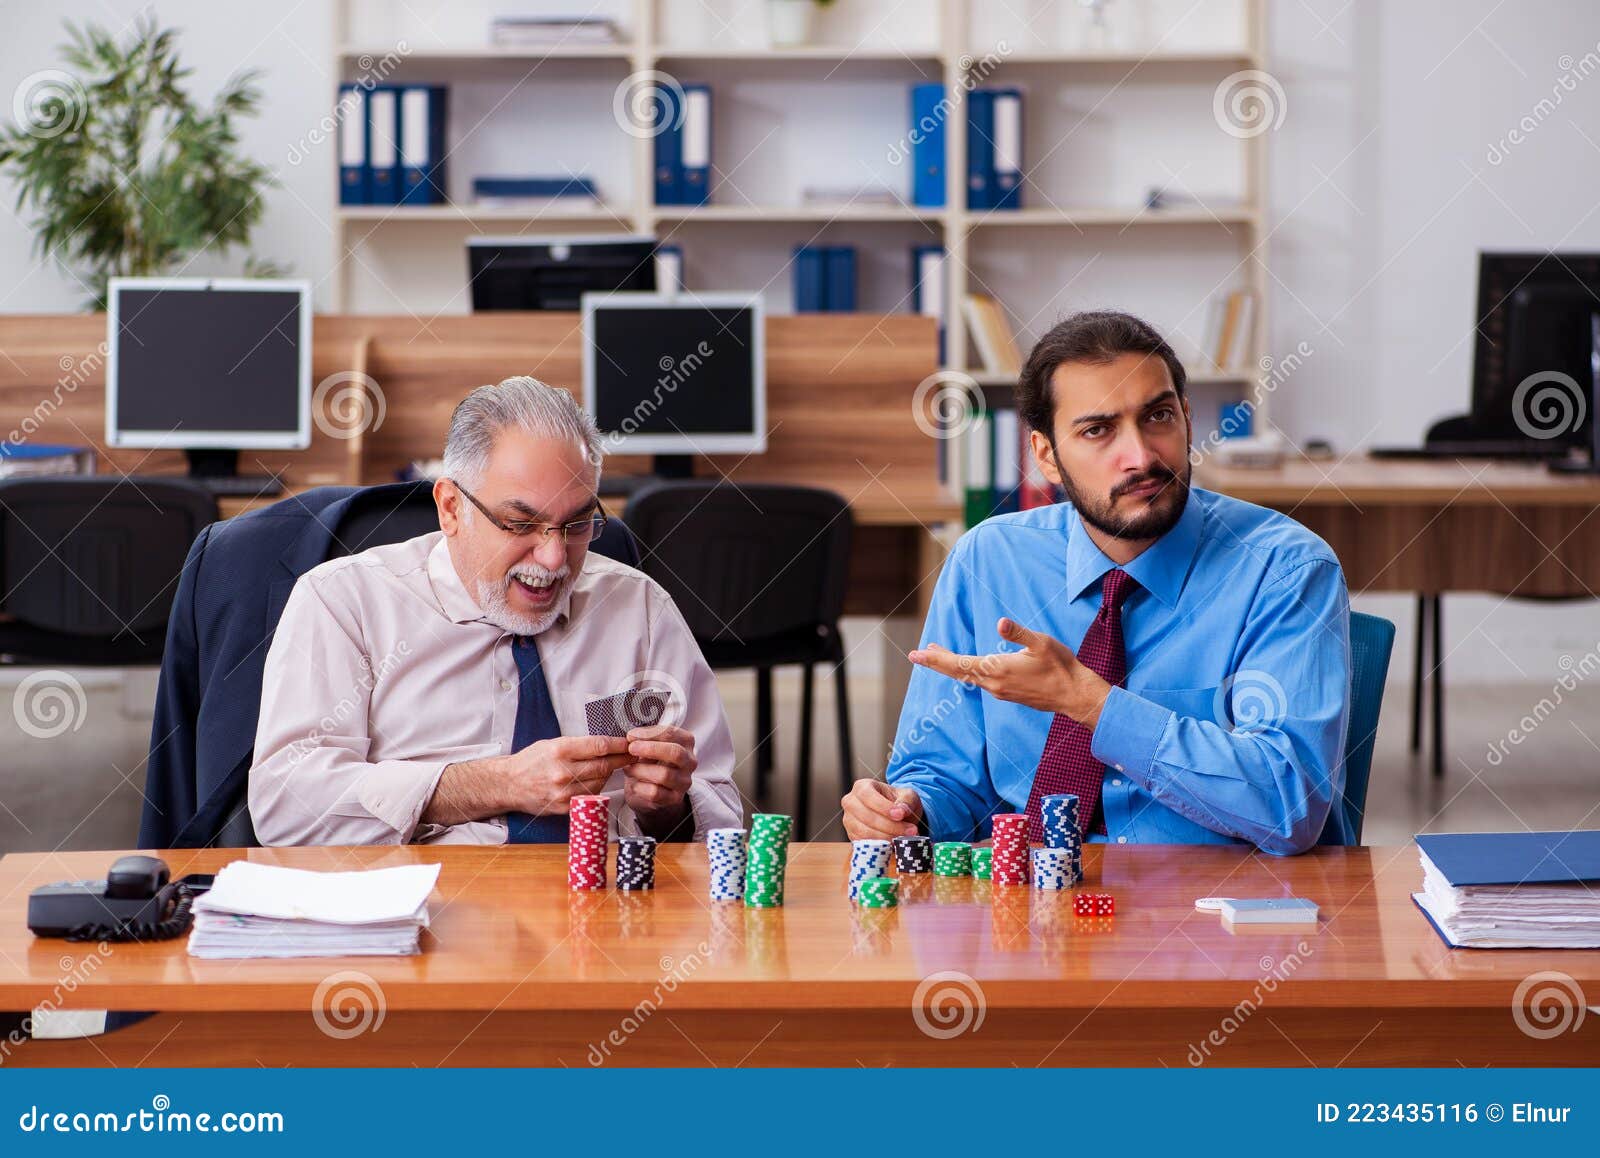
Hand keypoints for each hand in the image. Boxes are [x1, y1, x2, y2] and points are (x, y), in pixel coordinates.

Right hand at [507, 735, 634, 814]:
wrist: (509, 784)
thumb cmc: (531, 761)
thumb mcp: (552, 743)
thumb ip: (579, 745)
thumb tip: (607, 743)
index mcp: (560, 750)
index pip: (600, 746)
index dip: (619, 744)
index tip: (629, 743)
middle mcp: (563, 772)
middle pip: (604, 765)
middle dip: (621, 759)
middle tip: (632, 755)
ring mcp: (564, 792)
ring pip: (600, 782)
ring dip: (609, 774)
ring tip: (612, 765)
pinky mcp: (564, 808)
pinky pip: (590, 796)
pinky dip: (597, 787)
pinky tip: (596, 780)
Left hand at [622, 723, 696, 818]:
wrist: (651, 789)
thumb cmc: (650, 761)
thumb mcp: (649, 745)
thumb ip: (643, 738)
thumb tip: (632, 736)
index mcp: (686, 742)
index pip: (672, 733)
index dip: (649, 733)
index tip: (631, 736)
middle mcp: (690, 761)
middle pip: (675, 753)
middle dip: (650, 749)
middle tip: (631, 748)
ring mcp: (684, 781)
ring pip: (664, 775)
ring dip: (641, 770)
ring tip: (628, 768)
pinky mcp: (675, 798)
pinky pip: (656, 793)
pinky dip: (640, 787)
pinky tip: (634, 784)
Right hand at [841, 778, 923, 839]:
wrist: (895, 815)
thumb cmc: (899, 802)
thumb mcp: (908, 795)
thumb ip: (906, 801)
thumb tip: (901, 811)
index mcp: (862, 787)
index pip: (867, 796)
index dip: (883, 807)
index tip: (900, 815)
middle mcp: (851, 802)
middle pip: (866, 816)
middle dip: (890, 826)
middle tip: (911, 830)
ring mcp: (849, 820)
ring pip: (865, 832)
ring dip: (888, 837)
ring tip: (906, 837)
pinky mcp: (852, 836)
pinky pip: (865, 844)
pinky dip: (881, 846)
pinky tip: (896, 843)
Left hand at [909, 617, 1113, 726]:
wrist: (1075, 696)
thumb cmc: (1060, 666)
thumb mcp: (1041, 644)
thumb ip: (1019, 633)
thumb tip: (1001, 623)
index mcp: (998, 670)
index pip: (959, 664)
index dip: (936, 659)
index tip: (916, 655)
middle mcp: (994, 684)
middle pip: (959, 672)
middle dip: (938, 662)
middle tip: (919, 654)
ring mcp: (1001, 691)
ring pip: (969, 677)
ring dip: (953, 666)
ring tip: (939, 654)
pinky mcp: (1008, 694)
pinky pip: (980, 682)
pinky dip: (967, 672)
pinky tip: (969, 666)